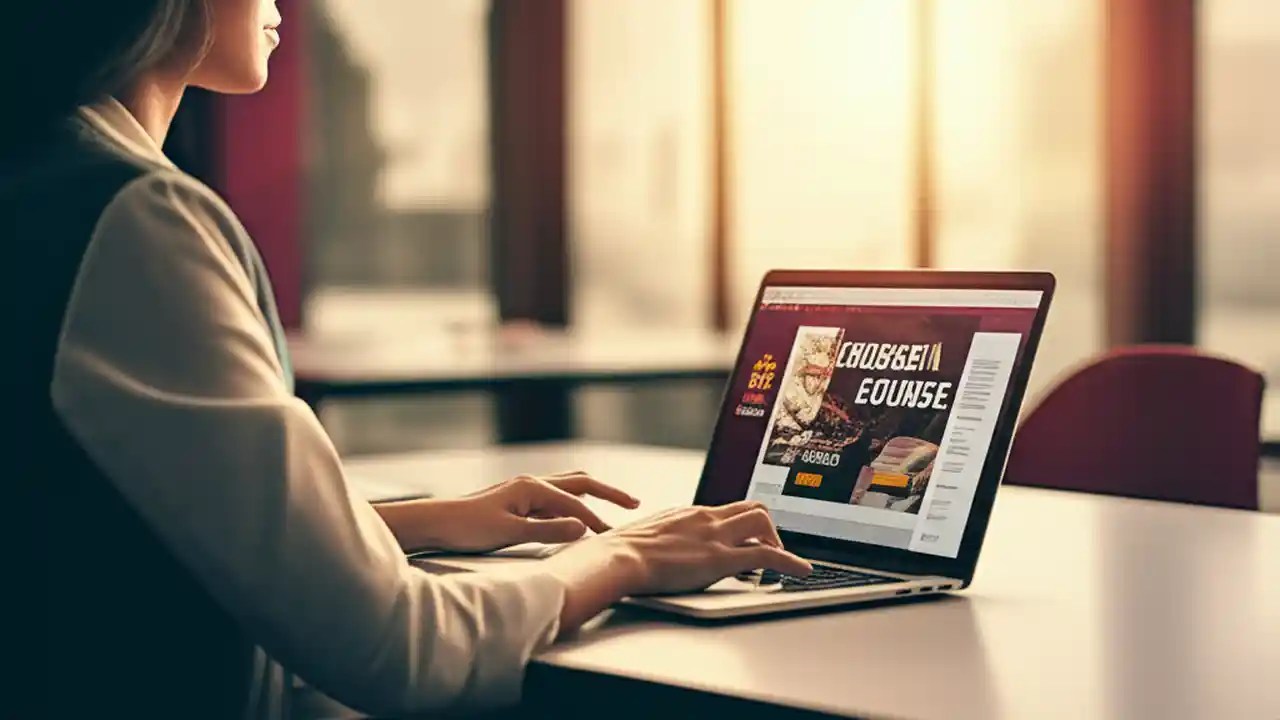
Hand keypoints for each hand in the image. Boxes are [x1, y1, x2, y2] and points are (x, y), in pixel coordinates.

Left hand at [377, 472, 639, 552]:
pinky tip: (574, 521)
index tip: (616, 535)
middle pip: (579, 483)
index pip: (575, 501)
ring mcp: (523, 491)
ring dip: (590, 499)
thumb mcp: (510, 532)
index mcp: (531, 487)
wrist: (434, 523)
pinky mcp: (516, 503)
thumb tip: (583, 527)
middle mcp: (530, 484)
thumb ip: (548, 530)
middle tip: (633, 504)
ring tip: (611, 511)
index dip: (597, 519)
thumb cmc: (467, 527)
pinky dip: (571, 508)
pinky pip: (553, 502)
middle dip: (607, 493)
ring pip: (566, 490)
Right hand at [546, 501, 810, 629]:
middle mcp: (706, 517)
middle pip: (751, 507)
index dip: (743, 524)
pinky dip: (791, 562)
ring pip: (763, 522)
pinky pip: (768, 555)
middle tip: (770, 549)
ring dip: (779, 541)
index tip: (748, 539)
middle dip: (767, 528)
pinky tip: (801, 571)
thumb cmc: (622, 553)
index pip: (727, 510)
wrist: (616, 558)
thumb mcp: (647, 537)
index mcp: (688, 513)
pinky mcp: (720, 558)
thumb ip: (664, 539)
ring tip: (783, 562)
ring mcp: (715, 535)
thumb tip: (661, 550)